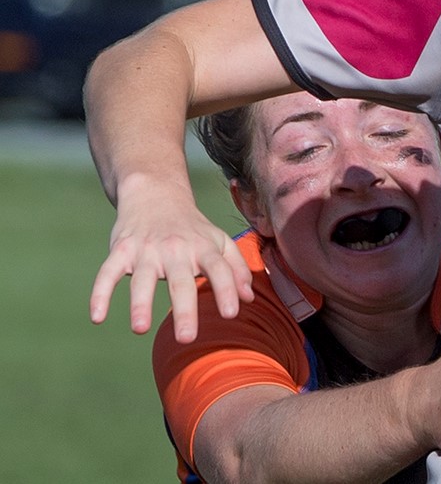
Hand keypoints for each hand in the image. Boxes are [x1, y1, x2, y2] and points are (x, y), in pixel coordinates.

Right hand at [90, 181, 252, 341]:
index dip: (226, 289)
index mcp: (203, 247)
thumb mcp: (220, 241)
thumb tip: (249, 299)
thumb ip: (236, 269)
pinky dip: (100, 294)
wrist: (155, 195)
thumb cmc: (193, 228)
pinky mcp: (121, 251)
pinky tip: (97, 317)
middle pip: (181, 281)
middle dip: (184, 309)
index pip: (218, 269)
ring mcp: (146, 250)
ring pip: (141, 278)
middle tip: (187, 338)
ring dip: (140, 304)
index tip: (231, 314)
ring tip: (140, 328)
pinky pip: (107, 273)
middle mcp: (176, 249)